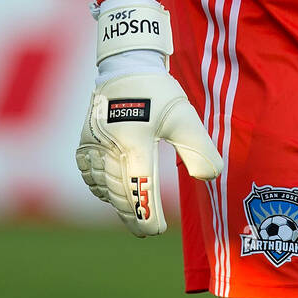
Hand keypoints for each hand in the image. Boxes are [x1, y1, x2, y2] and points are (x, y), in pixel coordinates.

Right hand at [76, 70, 222, 236]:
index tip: (155, 230)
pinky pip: (89, 174)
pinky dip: (100, 188)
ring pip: (103, 185)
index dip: (146, 214)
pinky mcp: (85, 141)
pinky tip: (110, 194)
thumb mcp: (186, 118)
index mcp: (135, 143)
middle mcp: (109, 148)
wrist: (127, 66)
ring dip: (117, 203)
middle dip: (132, 215)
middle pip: (120, 193)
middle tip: (145, 231)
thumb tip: (211, 177)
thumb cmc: (159, 92)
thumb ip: (199, 149)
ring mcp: (93, 145)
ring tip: (133, 216)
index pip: (140, 188)